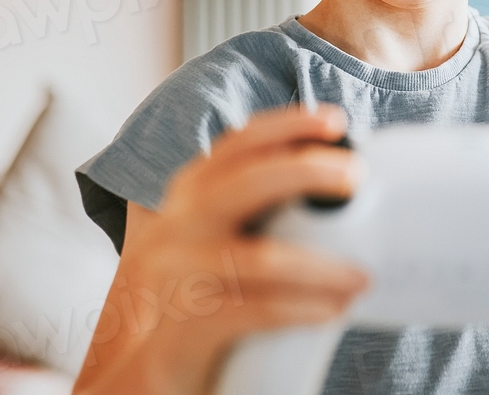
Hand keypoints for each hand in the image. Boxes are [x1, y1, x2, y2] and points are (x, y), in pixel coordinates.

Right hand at [77, 106, 368, 394]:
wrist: (126, 380)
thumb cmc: (181, 305)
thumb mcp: (201, 245)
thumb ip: (242, 215)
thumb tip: (324, 195)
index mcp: (185, 199)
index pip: (236, 145)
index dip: (285, 125)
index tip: (335, 120)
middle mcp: (175, 227)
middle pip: (246, 181)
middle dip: (306, 171)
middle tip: (356, 176)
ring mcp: (174, 276)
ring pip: (259, 258)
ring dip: (321, 267)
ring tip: (363, 276)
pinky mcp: (181, 327)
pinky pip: (254, 310)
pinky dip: (301, 308)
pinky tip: (333, 310)